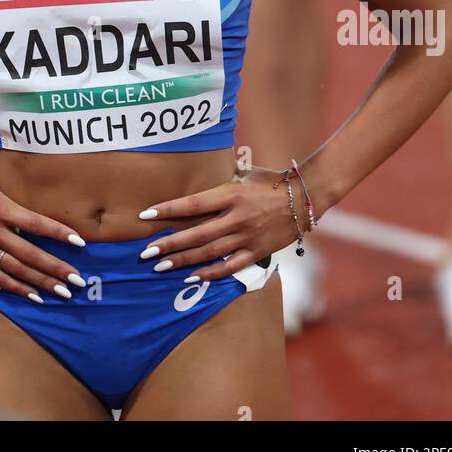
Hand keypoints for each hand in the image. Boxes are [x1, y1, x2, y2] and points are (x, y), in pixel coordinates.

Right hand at [0, 166, 87, 301]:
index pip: (37, 223)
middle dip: (57, 268)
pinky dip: (18, 288)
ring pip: (18, 271)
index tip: (79, 242)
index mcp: (0, 207)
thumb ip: (7, 178)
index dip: (59, 233)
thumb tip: (28, 169)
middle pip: (32, 254)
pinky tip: (35, 296)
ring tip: (63, 292)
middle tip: (78, 280)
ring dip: (42, 282)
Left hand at [135, 163, 301, 281]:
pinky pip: (230, 266)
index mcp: (231, 194)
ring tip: (161, 266)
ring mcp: (246, 236)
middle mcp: (236, 217)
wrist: (304, 198)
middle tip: (147, 252)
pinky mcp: (257, 251)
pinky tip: (192, 277)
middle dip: (169, 243)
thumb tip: (200, 178)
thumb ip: (222, 181)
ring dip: (183, 260)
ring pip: (208, 252)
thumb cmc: (271, 182)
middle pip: (196, 233)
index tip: (147, 214)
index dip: (169, 210)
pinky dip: (210, 273)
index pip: (193, 204)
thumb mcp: (244, 175)